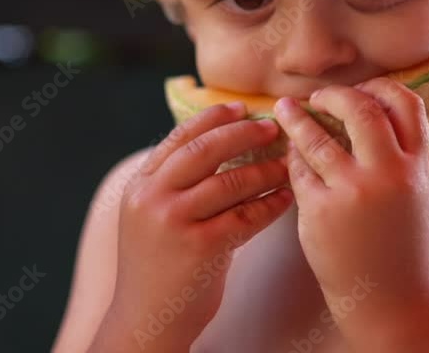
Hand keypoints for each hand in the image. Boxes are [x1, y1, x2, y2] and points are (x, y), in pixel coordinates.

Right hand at [102, 103, 292, 350]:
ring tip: (287, 164)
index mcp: (141, 185)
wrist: (146, 319)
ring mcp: (174, 222)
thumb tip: (217, 146)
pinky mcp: (199, 247)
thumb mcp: (151, 217)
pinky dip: (269, 206)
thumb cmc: (157, 267)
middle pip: (206, 149)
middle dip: (243, 134)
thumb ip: (174, 184)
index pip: (180, 137)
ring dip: (264, 170)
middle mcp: (153, 198)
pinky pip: (244, 217)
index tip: (241, 108)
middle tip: (272, 128)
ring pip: (229, 182)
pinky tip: (286, 199)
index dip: (214, 118)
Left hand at [274, 78, 428, 320]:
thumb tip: (370, 107)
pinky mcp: (320, 212)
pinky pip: (298, 171)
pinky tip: (288, 155)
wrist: (388, 297)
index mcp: (415, 166)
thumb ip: (398, 153)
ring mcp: (352, 193)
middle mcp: (388, 174)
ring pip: (317, 138)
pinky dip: (291, 159)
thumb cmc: (397, 241)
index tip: (359, 88)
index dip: (380, 87)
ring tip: (283, 110)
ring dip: (295, 119)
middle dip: (333, 95)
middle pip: (360, 109)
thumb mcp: (413, 192)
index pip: (406, 104)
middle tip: (316, 96)